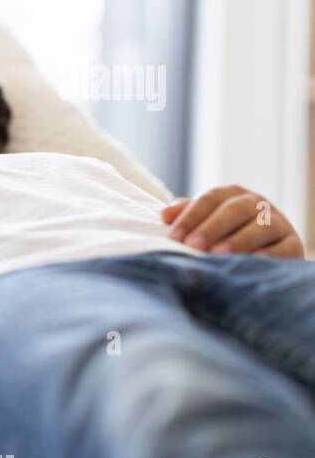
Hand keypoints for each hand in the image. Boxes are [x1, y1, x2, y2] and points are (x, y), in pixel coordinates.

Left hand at [161, 184, 304, 257]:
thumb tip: (164, 214)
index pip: (211, 198)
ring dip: (239, 240)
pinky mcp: (293, 244)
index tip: (173, 236)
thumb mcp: (204, 222)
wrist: (265, 251)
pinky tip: (252, 262)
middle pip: (235, 209)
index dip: (191, 216)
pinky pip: (283, 247)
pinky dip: (269, 254)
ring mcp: (278, 223)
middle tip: (193, 245)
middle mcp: (257, 204)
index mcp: (232, 195)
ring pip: (261, 226)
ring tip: (218, 254)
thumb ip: (186, 215)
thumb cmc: (224, 235)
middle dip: (212, 227)